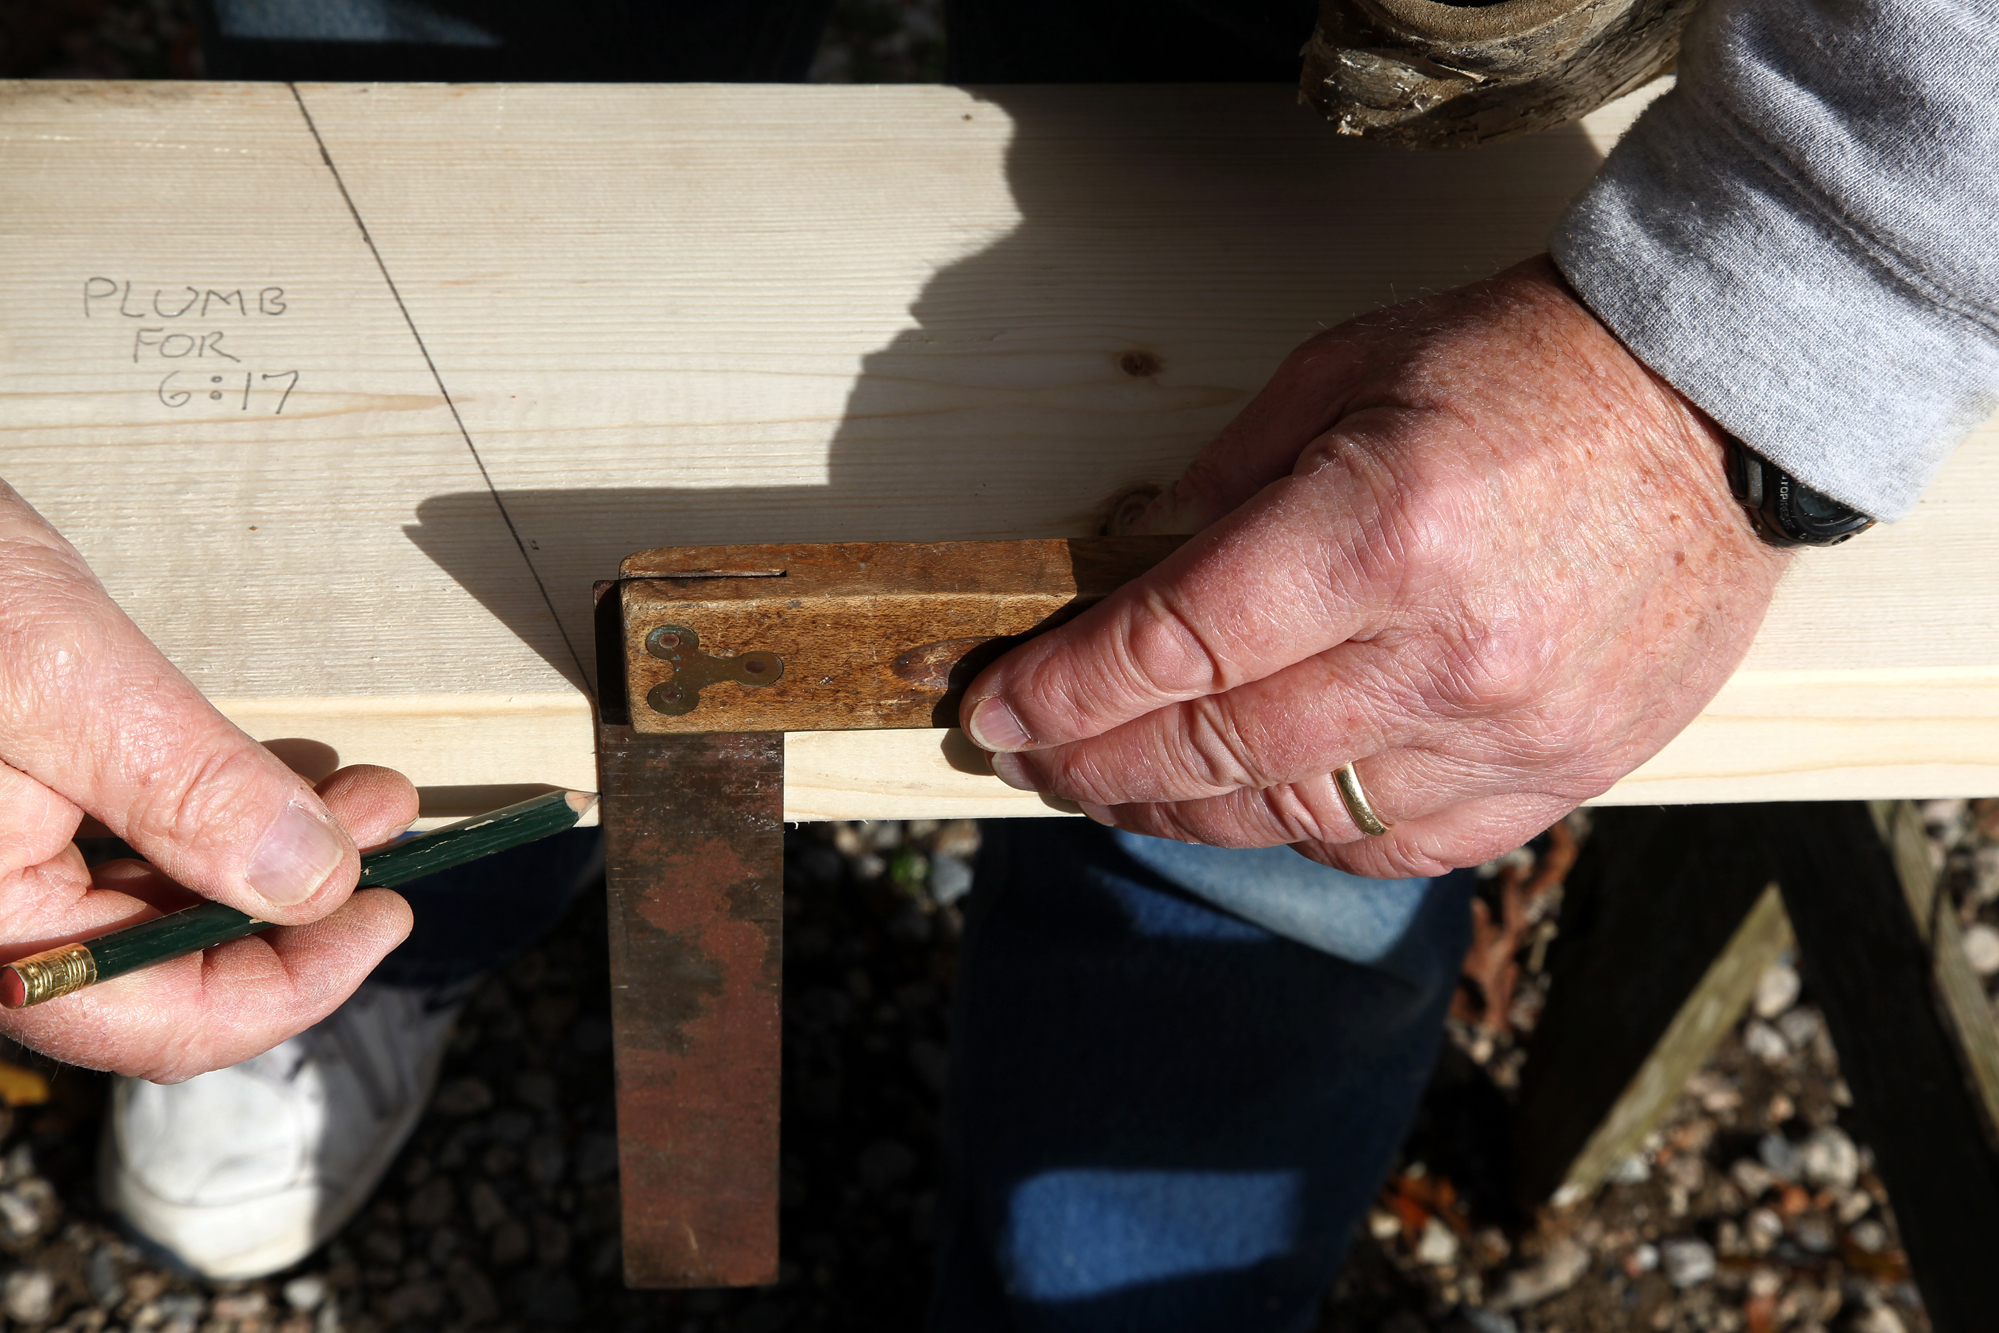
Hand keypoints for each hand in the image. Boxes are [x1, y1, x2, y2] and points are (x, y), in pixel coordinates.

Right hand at [0, 482, 416, 1078]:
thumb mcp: (60, 670)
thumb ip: (184, 787)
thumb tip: (314, 883)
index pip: (147, 1023)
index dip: (291, 987)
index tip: (389, 917)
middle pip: (156, 971)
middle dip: (294, 906)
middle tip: (387, 825)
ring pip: (144, 908)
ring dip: (262, 859)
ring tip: (358, 796)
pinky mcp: (0, 809)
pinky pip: (112, 848)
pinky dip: (204, 820)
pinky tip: (277, 777)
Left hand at [961, 257, 1790, 877]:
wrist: (1723, 407)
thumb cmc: (1530, 366)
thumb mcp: (1346, 371)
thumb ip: (1226, 480)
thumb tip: (1132, 565)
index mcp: (1374, 531)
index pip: (1170, 647)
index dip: (1063, 691)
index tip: (994, 710)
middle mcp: (1437, 652)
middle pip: (1213, 750)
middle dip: (1094, 763)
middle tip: (1031, 759)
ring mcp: (1506, 730)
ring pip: (1293, 815)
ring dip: (1180, 812)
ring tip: (1117, 790)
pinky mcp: (1560, 772)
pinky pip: (1397, 844)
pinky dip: (1306, 835)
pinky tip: (1256, 810)